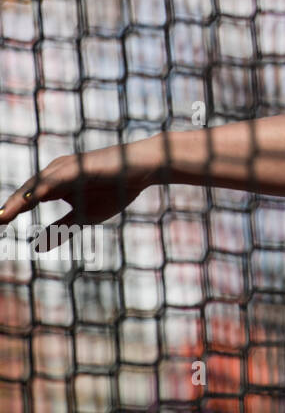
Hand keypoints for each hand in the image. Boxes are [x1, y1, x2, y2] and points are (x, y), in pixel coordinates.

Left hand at [0, 141, 157, 231]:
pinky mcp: (77, 166)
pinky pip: (55, 178)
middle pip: (24, 192)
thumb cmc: (116, 190)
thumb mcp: (83, 217)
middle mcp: (55, 173)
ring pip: (34, 185)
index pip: (26, 200)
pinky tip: (30, 200)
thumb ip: (60, 229)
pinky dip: (40, 189)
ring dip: (17, 200)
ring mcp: (65, 168)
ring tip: (3, 216)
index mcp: (54, 185)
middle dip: (7, 208)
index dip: (9, 213)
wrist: (142, 170)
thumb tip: (36, 246)